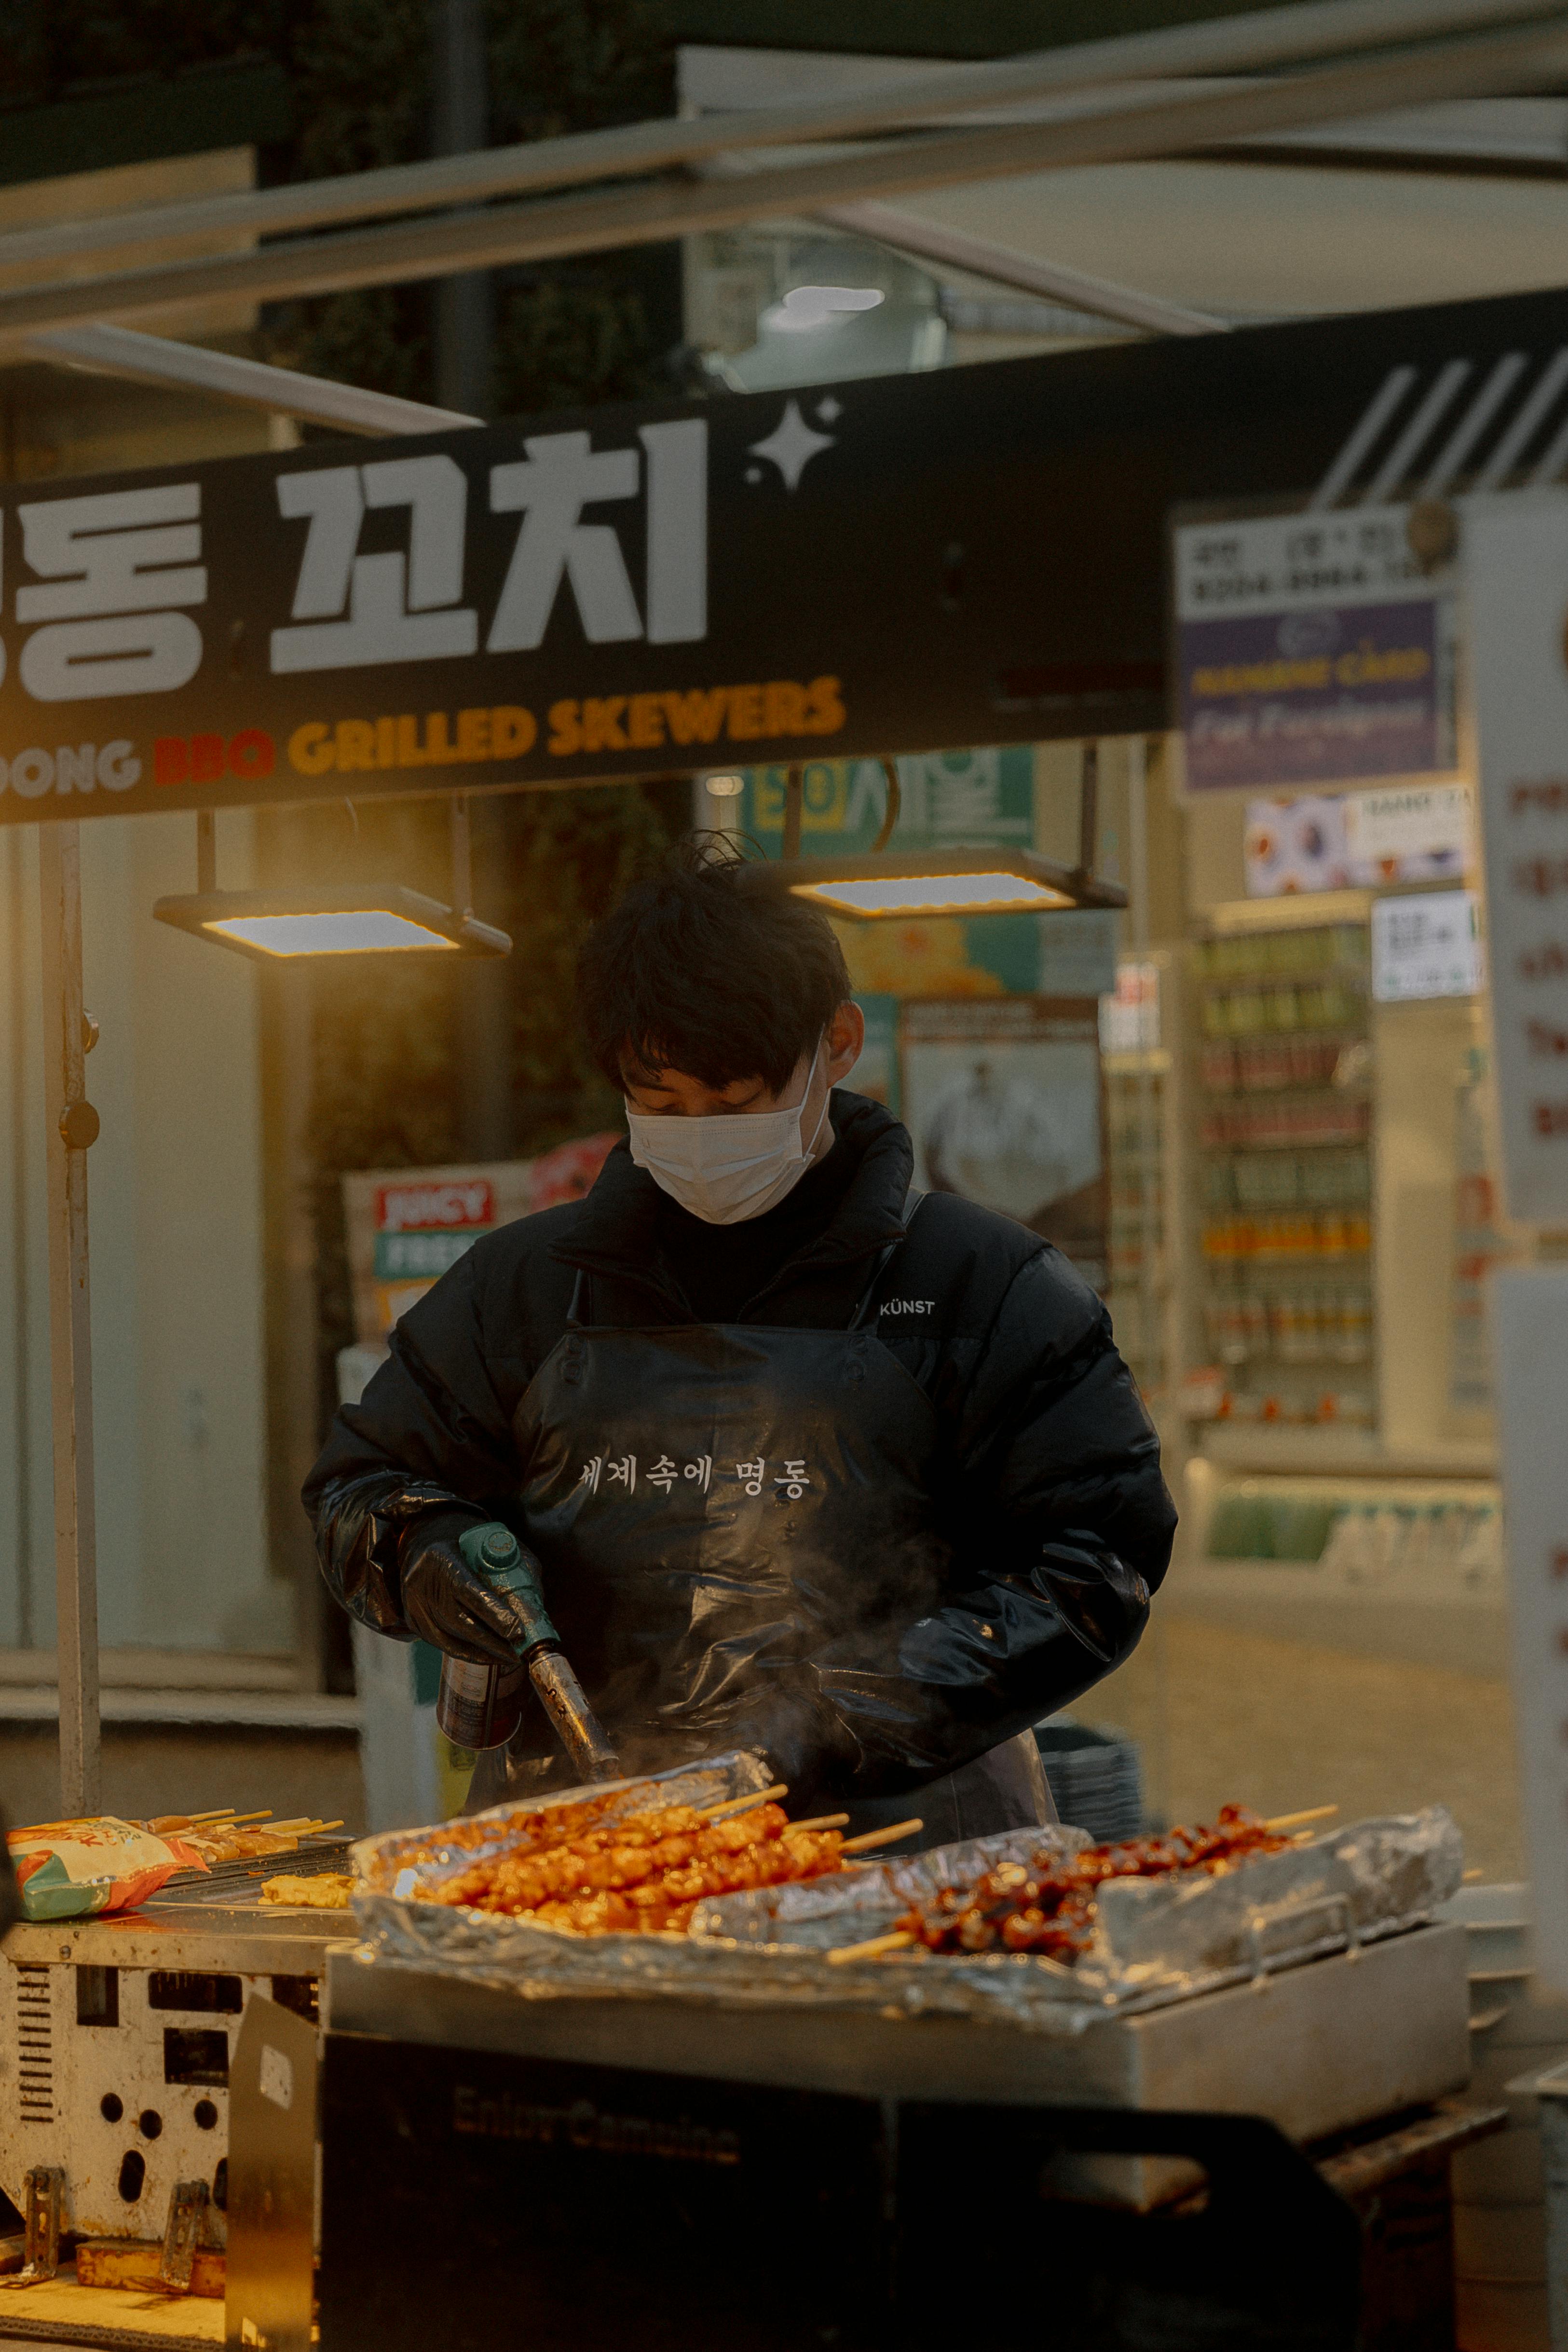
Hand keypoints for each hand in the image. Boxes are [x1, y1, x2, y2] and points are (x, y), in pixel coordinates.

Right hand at [400, 1538, 524, 1666]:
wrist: (422, 1541)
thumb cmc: (464, 1541)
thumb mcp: (490, 1541)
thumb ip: (513, 1567)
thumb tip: (533, 1605)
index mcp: (442, 1558)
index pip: (469, 1590)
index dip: (495, 1614)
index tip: (518, 1631)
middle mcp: (422, 1583)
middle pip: (460, 1621)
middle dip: (493, 1642)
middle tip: (519, 1652)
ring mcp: (414, 1604)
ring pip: (451, 1638)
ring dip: (483, 1652)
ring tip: (509, 1657)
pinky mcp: (413, 1620)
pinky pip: (443, 1644)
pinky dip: (468, 1653)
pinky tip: (488, 1656)